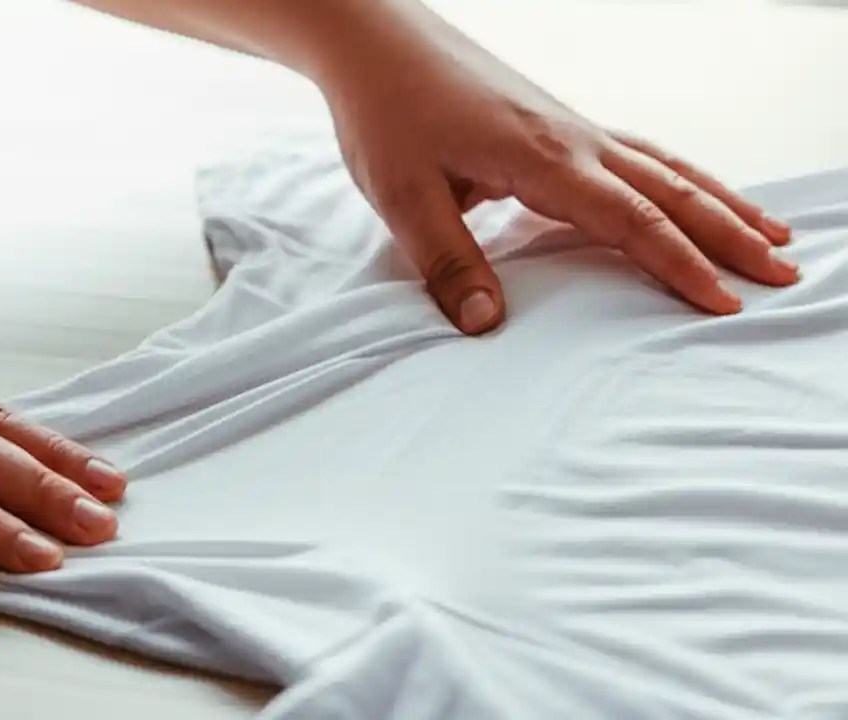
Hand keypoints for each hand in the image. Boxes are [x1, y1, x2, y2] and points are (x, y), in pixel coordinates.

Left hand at [312, 2, 796, 333]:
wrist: (378, 44)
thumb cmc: (387, 116)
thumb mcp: (403, 197)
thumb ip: (447, 263)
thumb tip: (487, 325)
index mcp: (543, 158)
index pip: (630, 218)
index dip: (678, 264)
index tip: (722, 303)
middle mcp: (572, 139)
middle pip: (671, 188)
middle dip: (730, 234)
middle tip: (784, 273)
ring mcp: (571, 127)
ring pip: (666, 164)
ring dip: (721, 200)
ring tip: (771, 232)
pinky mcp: (559, 125)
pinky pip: (641, 152)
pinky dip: (681, 176)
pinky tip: (695, 192)